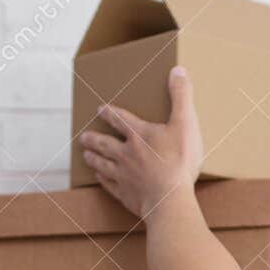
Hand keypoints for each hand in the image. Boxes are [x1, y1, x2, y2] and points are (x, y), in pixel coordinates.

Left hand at [80, 66, 203, 219]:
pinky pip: (110, 186)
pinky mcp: (127, 195)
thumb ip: (181, 97)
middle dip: (94, 138)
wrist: (169, 200)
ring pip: (103, 164)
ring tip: (86, 154)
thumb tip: (178, 70)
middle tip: (84, 136)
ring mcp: (124, 176)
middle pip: (106, 143)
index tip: (100, 109)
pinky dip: (103, 181)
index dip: (110, 113)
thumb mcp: (186, 124)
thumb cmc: (179, 162)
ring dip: (94, 158)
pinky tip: (99, 179)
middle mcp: (127, 153)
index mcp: (140, 135)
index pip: (121, 120)